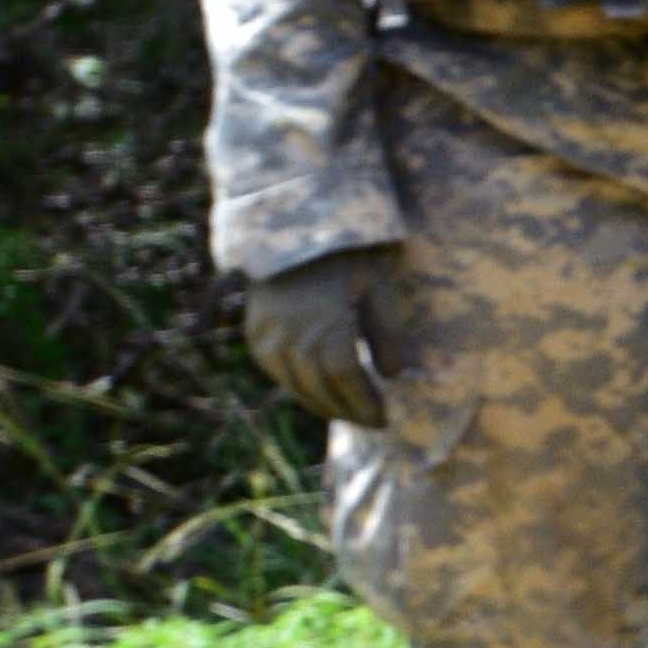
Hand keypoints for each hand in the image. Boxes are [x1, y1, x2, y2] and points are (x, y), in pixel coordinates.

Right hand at [240, 246, 399, 430]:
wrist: (293, 227)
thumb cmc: (345, 254)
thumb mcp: (376, 287)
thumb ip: (387, 334)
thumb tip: (393, 376)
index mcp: (325, 325)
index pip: (347, 379)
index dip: (365, 403)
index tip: (384, 419)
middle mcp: (291, 336)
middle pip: (320, 388)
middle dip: (346, 409)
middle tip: (368, 421)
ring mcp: (267, 336)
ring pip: (294, 385)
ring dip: (320, 404)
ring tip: (344, 412)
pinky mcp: (254, 332)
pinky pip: (274, 371)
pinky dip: (295, 386)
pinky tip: (314, 393)